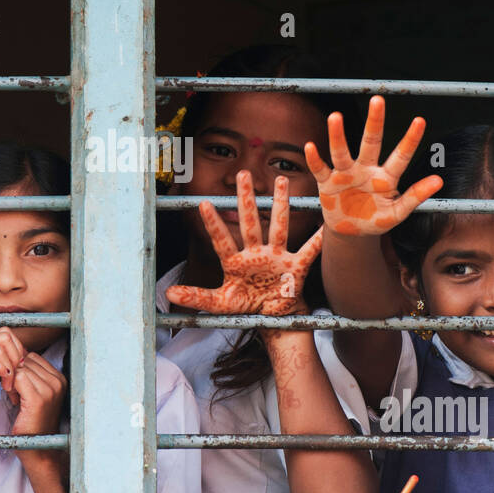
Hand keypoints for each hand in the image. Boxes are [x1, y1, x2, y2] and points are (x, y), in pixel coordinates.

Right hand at [0, 328, 23, 434]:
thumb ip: (0, 362)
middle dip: (17, 356)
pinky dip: (0, 372)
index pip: (5, 333)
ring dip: (10, 368)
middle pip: (4, 337)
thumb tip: (21, 357)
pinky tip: (3, 384)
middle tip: (17, 375)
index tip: (20, 367)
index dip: (18, 348)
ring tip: (9, 385)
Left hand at [9, 353, 66, 434]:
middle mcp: (58, 382)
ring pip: (21, 368)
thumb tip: (15, 355)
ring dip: (12, 381)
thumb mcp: (36, 393)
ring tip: (15, 398)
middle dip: (16, 374)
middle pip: (26, 360)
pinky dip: (10, 387)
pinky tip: (14, 401)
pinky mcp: (39, 398)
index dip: (21, 369)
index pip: (33, 357)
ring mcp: (51, 389)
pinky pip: (18, 378)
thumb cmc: (33, 421)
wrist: (38, 449)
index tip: (19, 386)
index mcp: (60, 379)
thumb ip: (31, 374)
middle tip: (15, 393)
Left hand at [166, 172, 322, 316]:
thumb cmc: (247, 306)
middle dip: (246, 199)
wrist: (274, 318)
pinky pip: (309, 250)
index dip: (213, 223)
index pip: (221, 239)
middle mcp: (256, 254)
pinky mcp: (296, 267)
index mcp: (236, 262)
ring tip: (281, 180)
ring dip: (280, 204)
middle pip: (250, 223)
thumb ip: (197, 297)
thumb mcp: (220, 304)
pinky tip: (325, 223)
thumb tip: (168, 294)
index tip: (203, 203)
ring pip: (279, 226)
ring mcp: (277, 257)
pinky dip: (318, 239)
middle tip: (243, 174)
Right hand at [303, 98, 441, 237]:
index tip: (420, 120)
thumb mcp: (397, 213)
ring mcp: (345, 174)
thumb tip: (439, 180)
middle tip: (377, 100)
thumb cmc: (376, 219)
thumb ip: (415, 197)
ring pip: (341, 152)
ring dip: (338, 135)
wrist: (351, 232)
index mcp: (386, 177)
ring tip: (335, 116)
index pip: (400, 155)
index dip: (410, 139)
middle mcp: (366, 169)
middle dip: (374, 122)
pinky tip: (310, 147)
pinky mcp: (327, 183)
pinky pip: (320, 169)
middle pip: (371, 142)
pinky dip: (314, 159)